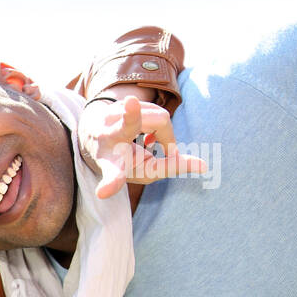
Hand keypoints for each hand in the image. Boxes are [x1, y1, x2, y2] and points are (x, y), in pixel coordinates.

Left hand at [80, 94, 206, 198]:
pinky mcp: (113, 104)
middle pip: (129, 125)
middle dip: (133, 115)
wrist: (93, 136)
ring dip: (164, 130)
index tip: (103, 192)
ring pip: (157, 117)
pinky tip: (145, 128)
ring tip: (152, 141)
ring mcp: (106, 120)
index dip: (112, 184)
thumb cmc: (125, 159)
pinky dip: (157, 119)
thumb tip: (204, 166)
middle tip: (134, 106)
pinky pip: (152, 108)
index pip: (113, 177)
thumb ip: (171, 167)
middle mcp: (105, 143)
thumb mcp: (146, 170)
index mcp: (112, 168)